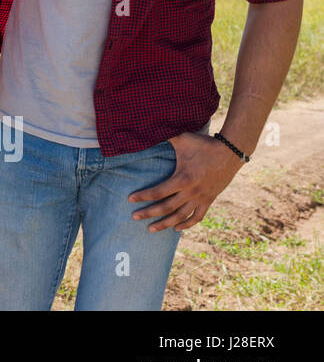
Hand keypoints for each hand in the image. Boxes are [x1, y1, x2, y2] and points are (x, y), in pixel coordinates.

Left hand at [128, 132, 243, 231]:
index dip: (143, 196)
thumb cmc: (204, 144)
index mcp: (182, 178)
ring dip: (165, 224)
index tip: (130, 199)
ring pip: (181, 216)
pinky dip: (187, 224)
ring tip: (151, 229)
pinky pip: (198, 217)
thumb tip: (145, 131)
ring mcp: (201, 198)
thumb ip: (164, 136)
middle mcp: (191, 192)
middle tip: (134, 217)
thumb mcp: (182, 138)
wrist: (231, 152)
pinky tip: (176, 228)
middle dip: (149, 213)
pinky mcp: (209, 200)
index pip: (158, 192)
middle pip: (166, 208)